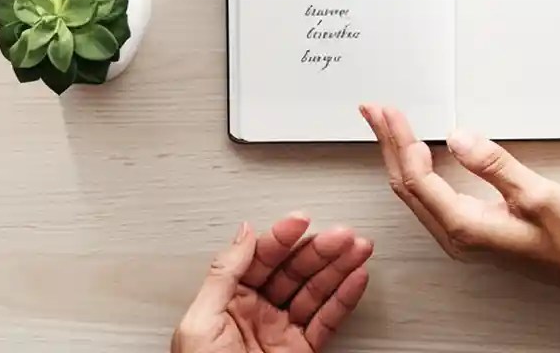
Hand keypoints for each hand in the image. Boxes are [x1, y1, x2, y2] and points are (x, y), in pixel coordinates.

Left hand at [171, 214, 371, 352]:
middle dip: (320, 249)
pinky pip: (327, 320)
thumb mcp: (200, 323)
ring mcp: (281, 332)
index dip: (282, 237)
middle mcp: (255, 313)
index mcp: (227, 302)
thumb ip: (223, 275)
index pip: (260, 259)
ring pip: (315, 290)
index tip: (301, 221)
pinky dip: (345, 298)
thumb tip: (244, 233)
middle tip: (342, 235)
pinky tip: (356, 278)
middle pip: (293, 270)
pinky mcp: (302, 352)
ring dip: (339, 266)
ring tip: (359, 248)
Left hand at [360, 105, 559, 291]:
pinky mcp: (475, 229)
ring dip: (401, 155)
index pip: (416, 177)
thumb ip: (494, 165)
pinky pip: (433, 197)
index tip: (390, 112)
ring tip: (389, 126)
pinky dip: (420, 169)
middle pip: (407, 184)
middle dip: (389, 144)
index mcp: (466, 227)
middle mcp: (458, 235)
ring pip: (417, 191)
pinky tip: (420, 153)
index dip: (399, 141)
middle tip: (374, 112)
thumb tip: (458, 138)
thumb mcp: (536, 194)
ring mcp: (465, 235)